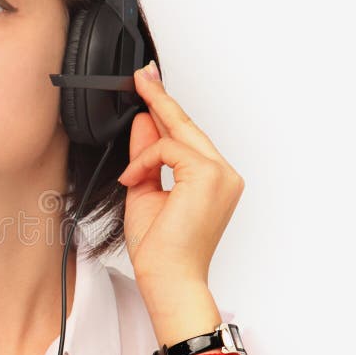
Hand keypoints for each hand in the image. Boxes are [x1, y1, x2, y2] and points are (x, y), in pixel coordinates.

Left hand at [117, 61, 244, 287]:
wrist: (167, 279)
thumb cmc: (160, 248)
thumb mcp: (145, 190)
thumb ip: (146, 156)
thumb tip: (143, 122)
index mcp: (213, 180)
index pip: (187, 136)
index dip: (166, 108)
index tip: (150, 84)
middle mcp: (223, 174)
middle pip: (186, 126)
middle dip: (159, 100)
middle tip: (141, 75)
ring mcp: (220, 173)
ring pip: (176, 135)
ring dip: (144, 151)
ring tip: (131, 177)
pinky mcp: (208, 174)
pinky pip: (168, 149)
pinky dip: (145, 161)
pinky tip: (134, 180)